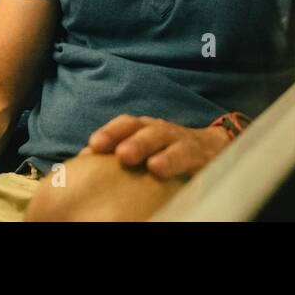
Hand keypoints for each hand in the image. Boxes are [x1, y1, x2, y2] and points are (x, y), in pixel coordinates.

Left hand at [86, 114, 231, 179]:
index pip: (126, 125)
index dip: (110, 132)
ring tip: (150, 165)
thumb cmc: (167, 153)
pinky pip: (189, 156)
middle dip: (131, 139)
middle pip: (144, 129)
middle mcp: (162, 131)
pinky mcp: (200, 155)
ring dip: (154, 148)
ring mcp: (182, 141)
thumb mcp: (144, 152)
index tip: (93, 147)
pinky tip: (165, 169)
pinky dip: (177, 161)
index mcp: (144, 129)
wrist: (213, 149)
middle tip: (118, 153)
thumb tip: (81, 165)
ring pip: (167, 139)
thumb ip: (116, 155)